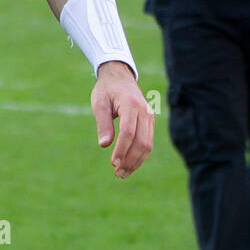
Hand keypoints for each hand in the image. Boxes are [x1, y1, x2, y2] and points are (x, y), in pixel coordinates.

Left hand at [91, 61, 153, 177]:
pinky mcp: (149, 123)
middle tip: (117, 173)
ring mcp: (149, 118)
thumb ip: (103, 124)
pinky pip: (148, 142)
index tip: (113, 163)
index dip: (122, 149)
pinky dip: (140, 156)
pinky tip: (129, 165)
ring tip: (122, 173)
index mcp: (131, 105)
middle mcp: (144, 112)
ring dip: (136, 161)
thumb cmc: (107, 90)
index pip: (128, 132)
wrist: (120, 76)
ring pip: (147, 145)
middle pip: (141, 141)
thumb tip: (104, 145)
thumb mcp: (99, 103)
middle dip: (129, 160)